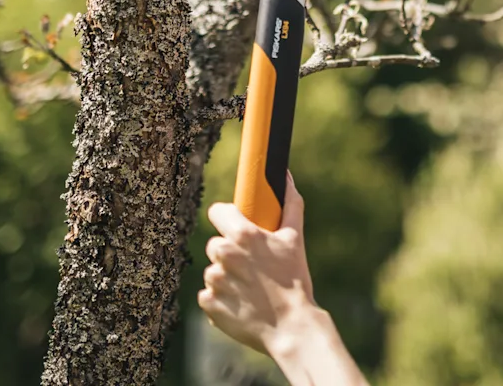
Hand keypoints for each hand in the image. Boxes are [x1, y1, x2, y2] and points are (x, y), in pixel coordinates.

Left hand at [198, 172, 315, 354]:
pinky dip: (221, 298)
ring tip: (250, 287)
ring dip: (227, 276)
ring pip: (213, 270)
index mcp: (242, 234)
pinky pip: (209, 295)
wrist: (291, 326)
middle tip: (252, 264)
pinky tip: (242, 302)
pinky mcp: (208, 304)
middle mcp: (223, 254)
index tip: (235, 224)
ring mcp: (214, 281)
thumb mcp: (294, 237)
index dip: (227, 217)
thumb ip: (290, 202)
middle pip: (216, 244)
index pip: (217, 211)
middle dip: (230, 251)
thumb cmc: (295, 278)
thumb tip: (285, 175)